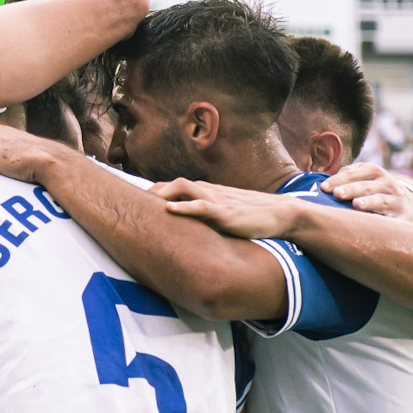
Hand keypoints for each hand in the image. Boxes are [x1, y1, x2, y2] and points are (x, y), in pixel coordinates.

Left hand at [152, 178, 297, 239]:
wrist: (280, 214)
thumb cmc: (253, 216)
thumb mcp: (227, 214)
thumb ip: (209, 217)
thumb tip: (192, 229)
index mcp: (209, 192)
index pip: (178, 186)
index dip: (158, 191)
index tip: (138, 201)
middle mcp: (210, 192)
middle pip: (175, 183)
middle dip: (153, 190)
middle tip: (132, 202)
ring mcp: (218, 201)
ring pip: (185, 187)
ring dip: (163, 192)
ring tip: (145, 202)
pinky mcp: (227, 213)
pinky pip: (202, 206)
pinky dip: (184, 206)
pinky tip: (170, 209)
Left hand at [323, 162, 412, 219]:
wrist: (405, 206)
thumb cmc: (372, 193)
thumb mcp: (362, 180)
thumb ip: (345, 178)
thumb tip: (320, 184)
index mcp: (374, 172)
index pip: (355, 172)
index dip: (339, 179)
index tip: (324, 188)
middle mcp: (387, 183)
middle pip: (366, 186)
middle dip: (351, 189)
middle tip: (337, 194)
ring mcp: (397, 200)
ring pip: (381, 200)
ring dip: (369, 202)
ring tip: (356, 205)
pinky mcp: (404, 218)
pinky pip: (394, 220)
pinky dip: (385, 221)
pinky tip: (374, 225)